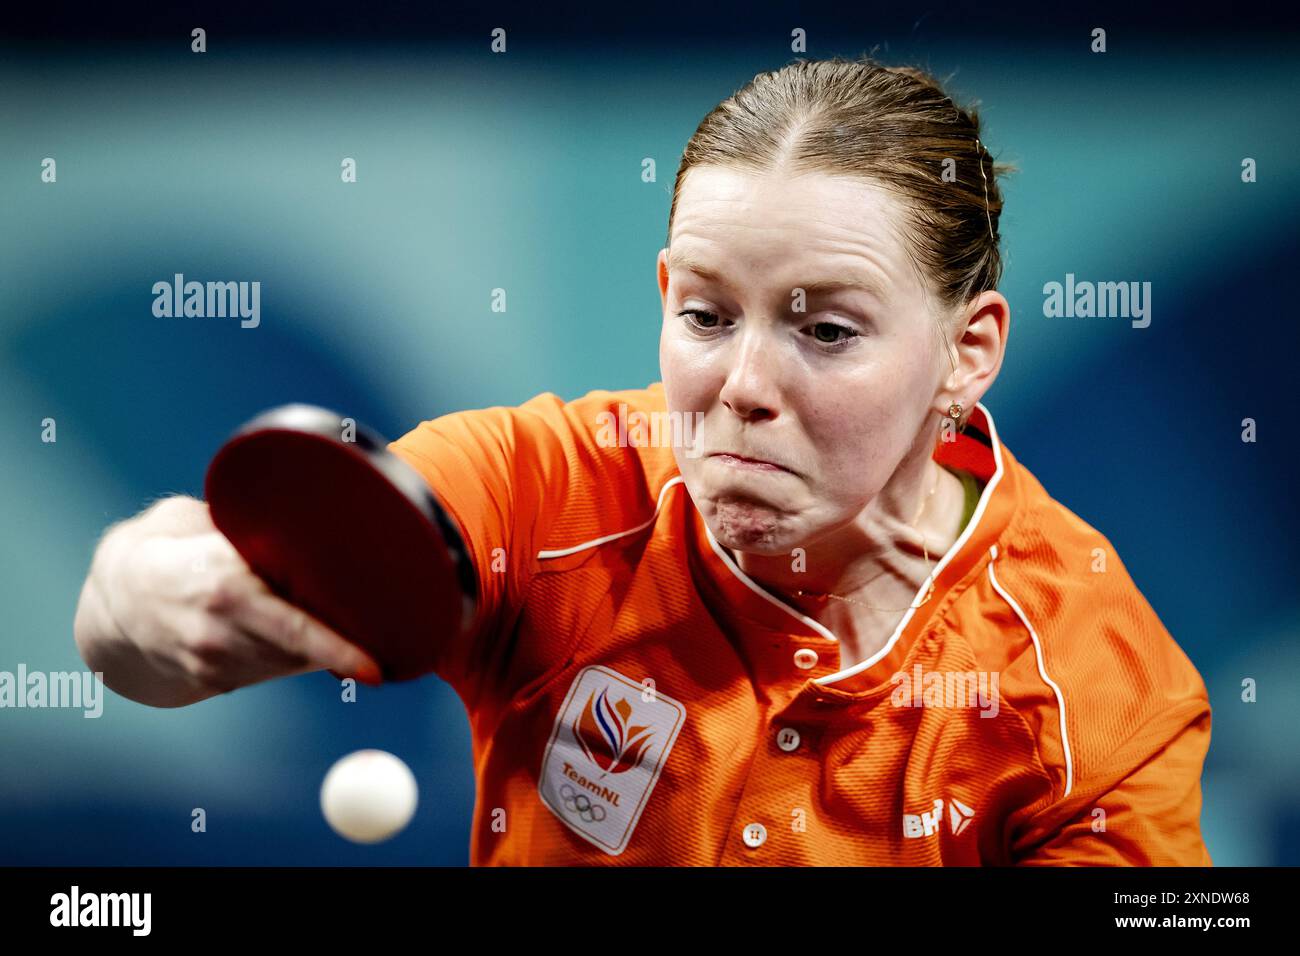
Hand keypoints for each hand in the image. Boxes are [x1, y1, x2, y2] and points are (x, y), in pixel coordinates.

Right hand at [81, 499, 382, 701]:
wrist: (118, 596)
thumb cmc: (178, 546)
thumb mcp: (213, 525)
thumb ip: (259, 532)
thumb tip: (320, 525)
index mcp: (222, 580)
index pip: (293, 625)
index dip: (337, 649)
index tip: (375, 670)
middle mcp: (217, 626)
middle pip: (300, 649)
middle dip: (339, 647)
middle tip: (378, 650)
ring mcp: (211, 658)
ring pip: (288, 664)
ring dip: (318, 652)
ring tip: (337, 627)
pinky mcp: (209, 679)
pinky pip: (266, 672)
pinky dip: (290, 657)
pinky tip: (299, 638)